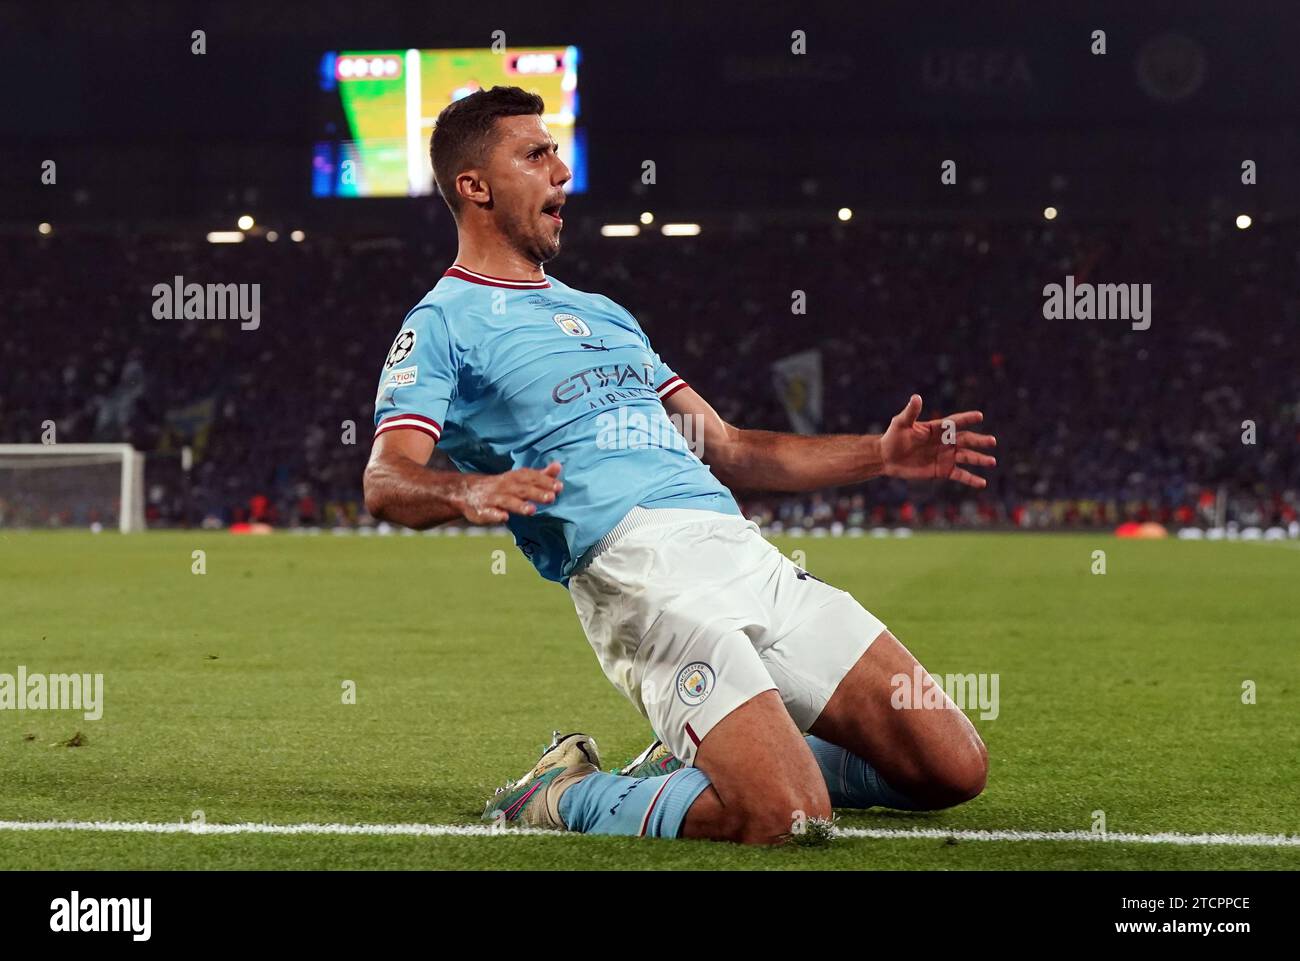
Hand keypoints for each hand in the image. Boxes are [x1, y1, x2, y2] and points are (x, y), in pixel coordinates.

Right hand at [461, 462, 562, 522]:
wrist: (466, 491)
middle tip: (551, 498)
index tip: (559, 486)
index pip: (531, 477)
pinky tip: (504, 518)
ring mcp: (492, 499)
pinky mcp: (482, 511)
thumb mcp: (519, 478)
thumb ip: (540, 475)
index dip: (545, 481)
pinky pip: (489, 513)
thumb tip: (558, 466)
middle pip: (522, 489)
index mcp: (514, 478)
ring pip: (507, 501)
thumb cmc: (501, 486)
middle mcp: (504, 486)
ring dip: (519, 505)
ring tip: (532, 510)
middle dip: (536, 493)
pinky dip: (496, 515)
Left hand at [880, 395, 996, 488]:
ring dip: (980, 459)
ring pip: (967, 457)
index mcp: (938, 428)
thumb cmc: (894, 437)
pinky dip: (972, 479)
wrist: (887, 458)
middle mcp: (946, 441)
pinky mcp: (943, 470)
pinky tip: (982, 483)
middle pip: (966, 440)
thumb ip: (911, 412)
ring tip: (992, 461)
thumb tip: (916, 397)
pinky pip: (961, 475)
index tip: (979, 416)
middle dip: (979, 441)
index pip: (955, 422)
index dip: (966, 419)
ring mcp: (946, 456)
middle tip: (992, 441)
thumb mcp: (901, 423)